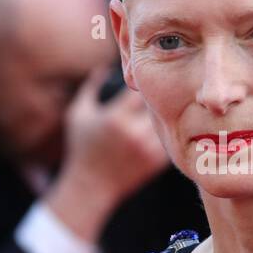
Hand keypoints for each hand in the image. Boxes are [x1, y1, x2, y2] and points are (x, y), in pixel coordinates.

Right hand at [45, 67, 170, 241]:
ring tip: (173, 101)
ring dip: (171, 111)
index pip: (142, 88)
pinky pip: (173, 139)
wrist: (91, 186)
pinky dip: (173, 130)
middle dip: (163, 93)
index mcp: (117, 118)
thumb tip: (105, 66)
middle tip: (168, 84)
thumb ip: (91, 87)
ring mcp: (149, 149)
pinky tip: (172, 123)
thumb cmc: (81, 148)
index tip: (148, 74)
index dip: (146, 80)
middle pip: (161, 103)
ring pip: (171, 121)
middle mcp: (135, 133)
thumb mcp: (78, 115)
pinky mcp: (157, 162)